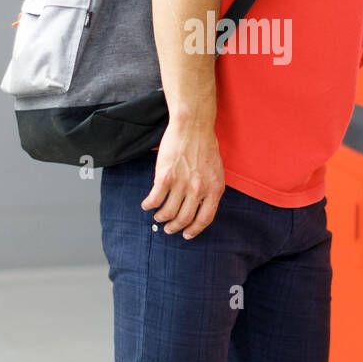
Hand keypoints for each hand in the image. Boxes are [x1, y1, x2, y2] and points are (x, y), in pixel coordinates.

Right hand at [141, 118, 224, 238]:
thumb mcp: (216, 171)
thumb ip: (210, 189)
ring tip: (158, 217)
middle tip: (169, 229)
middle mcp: (199, 190)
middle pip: (185, 219)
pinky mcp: (166, 177)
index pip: (205, 219)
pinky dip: (149, 205)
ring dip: (161, 218)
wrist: (193, 127)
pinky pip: (155, 199)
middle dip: (175, 227)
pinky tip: (146, 205)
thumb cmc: (205, 146)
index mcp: (214, 189)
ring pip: (168, 212)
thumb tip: (200, 207)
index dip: (194, 230)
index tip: (187, 235)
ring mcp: (182, 184)